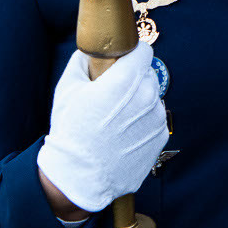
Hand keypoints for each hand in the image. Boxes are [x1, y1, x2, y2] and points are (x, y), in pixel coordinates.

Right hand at [37, 43, 168, 215]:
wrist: (79, 176)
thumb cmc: (71, 132)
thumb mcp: (67, 89)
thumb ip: (81, 62)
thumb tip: (89, 52)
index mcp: (125, 80)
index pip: (143, 51)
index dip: (132, 53)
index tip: (124, 60)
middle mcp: (146, 96)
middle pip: (147, 74)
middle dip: (133, 79)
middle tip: (114, 94)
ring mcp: (156, 119)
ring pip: (152, 98)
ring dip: (139, 102)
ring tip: (116, 119)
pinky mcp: (160, 138)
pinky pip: (155, 120)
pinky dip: (143, 123)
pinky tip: (124, 134)